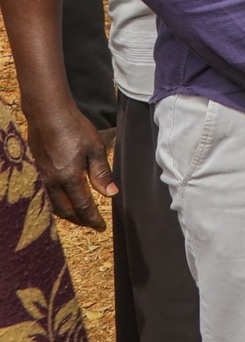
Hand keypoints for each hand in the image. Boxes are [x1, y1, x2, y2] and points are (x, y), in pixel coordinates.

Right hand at [23, 98, 114, 230]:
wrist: (48, 114)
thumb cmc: (74, 128)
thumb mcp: (94, 149)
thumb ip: (101, 173)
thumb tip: (111, 194)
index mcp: (69, 178)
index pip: (83, 207)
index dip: (93, 219)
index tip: (101, 227)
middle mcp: (52, 182)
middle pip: (66, 211)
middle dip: (80, 220)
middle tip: (92, 224)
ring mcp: (41, 178)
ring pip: (53, 205)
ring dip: (67, 214)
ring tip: (79, 216)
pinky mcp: (35, 172)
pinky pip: (45, 196)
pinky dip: (56, 204)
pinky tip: (62, 201)